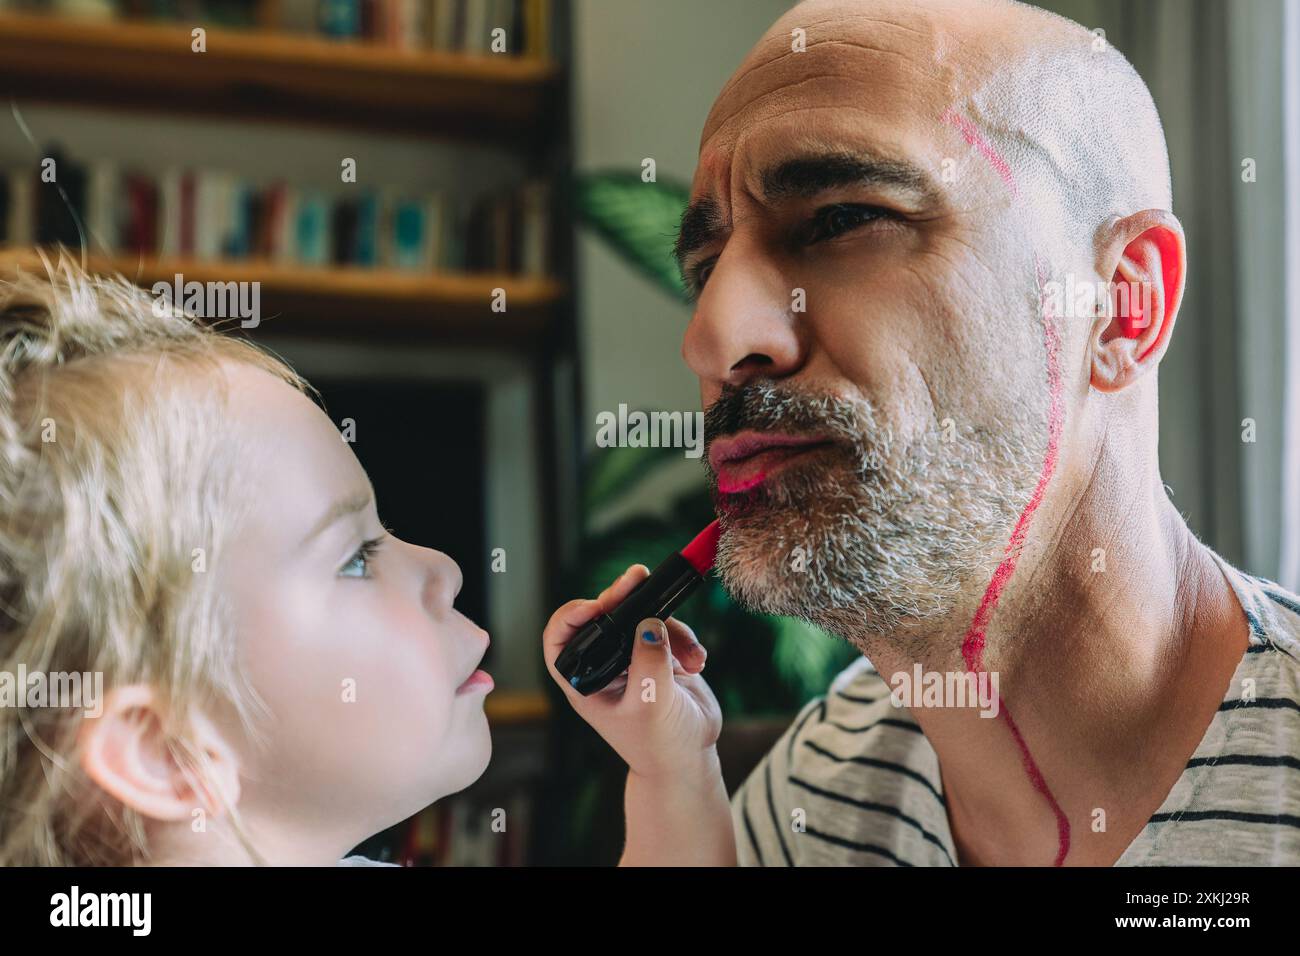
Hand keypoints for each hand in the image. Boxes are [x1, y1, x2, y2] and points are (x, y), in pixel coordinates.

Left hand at [543, 564, 722, 779]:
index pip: (560, 640)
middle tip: (639, 576)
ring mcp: (633, 657)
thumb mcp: (651, 705)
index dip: (571, 617)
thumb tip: (649, 622)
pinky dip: (686, 640)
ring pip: (643, 618)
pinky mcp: (660, 653)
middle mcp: (604, 665)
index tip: (596, 606)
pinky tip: (697, 663)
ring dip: (672, 630)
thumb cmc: (659, 744)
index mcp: (585, 682)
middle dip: (622, 598)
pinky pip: (669, 628)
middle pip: (603, 616)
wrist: (690, 757)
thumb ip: (649, 662)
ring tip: (690, 660)